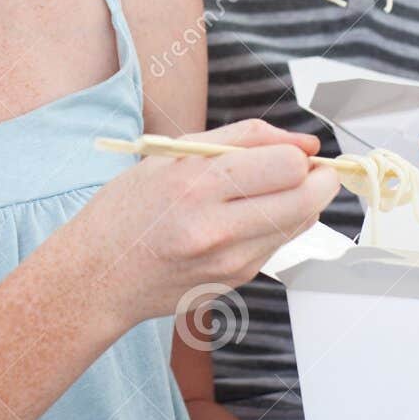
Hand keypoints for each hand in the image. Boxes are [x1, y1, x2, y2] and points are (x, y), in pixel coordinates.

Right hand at [78, 120, 339, 333]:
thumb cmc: (129, 208)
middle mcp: (216, 228)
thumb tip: (305, 142)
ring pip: (300, 224)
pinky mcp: (235, 282)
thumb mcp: (172, 153)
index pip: (287, 166)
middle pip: (307, 199)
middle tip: (309, 168)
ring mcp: (230, 262)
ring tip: (272, 189)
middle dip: (320, 178)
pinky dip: (276, 225)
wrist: (98, 277)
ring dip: (301, 201)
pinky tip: (245, 218)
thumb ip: (243, 137)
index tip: (294, 150)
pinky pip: (278, 245)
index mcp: (196, 185)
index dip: (300, 154)